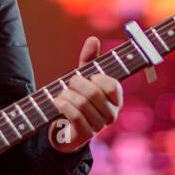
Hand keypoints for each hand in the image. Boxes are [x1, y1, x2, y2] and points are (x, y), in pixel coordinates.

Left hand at [49, 35, 123, 152]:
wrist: (64, 129)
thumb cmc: (77, 99)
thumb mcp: (83, 78)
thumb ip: (89, 60)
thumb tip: (93, 39)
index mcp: (116, 100)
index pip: (113, 85)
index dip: (98, 77)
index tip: (89, 76)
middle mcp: (111, 114)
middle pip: (94, 92)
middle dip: (77, 83)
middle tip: (69, 82)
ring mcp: (99, 126)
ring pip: (83, 103)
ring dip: (67, 94)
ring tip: (61, 93)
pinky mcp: (85, 135)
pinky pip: (75, 116)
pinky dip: (63, 105)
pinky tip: (58, 102)